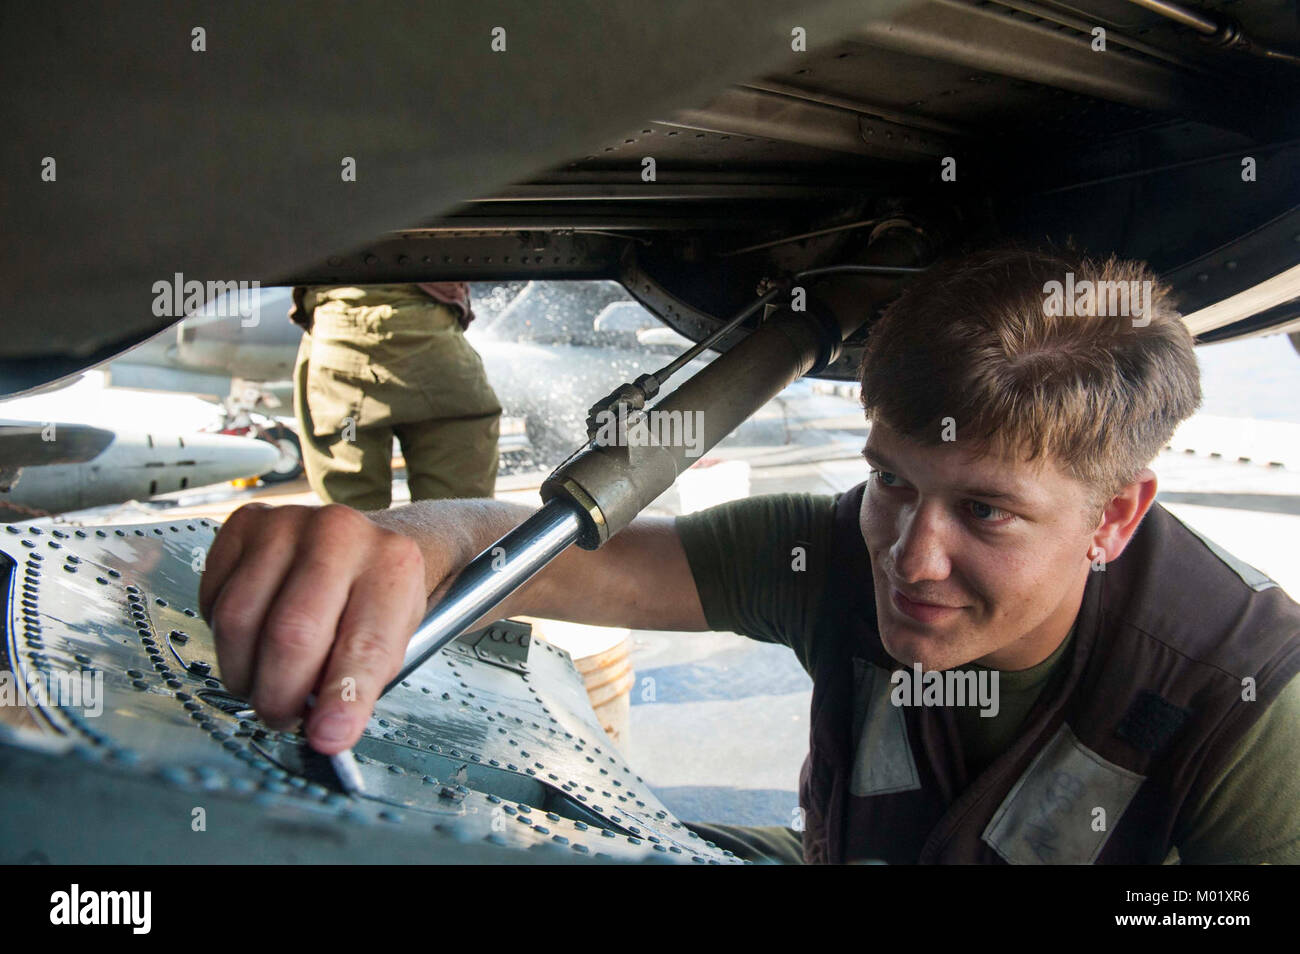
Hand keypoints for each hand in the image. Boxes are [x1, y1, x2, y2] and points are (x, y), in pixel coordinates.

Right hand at [199, 503, 429, 753]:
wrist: (359, 545)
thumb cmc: (373, 602)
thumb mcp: (391, 640)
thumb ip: (358, 682)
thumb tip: (324, 733)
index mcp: (394, 564)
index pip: (365, 643)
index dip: (343, 697)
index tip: (328, 738)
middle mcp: (341, 533)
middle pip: (291, 634)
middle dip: (280, 695)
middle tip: (282, 717)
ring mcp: (288, 522)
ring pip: (240, 621)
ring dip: (245, 672)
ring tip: (264, 684)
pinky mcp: (245, 524)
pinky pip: (215, 599)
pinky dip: (225, 637)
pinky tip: (252, 638)